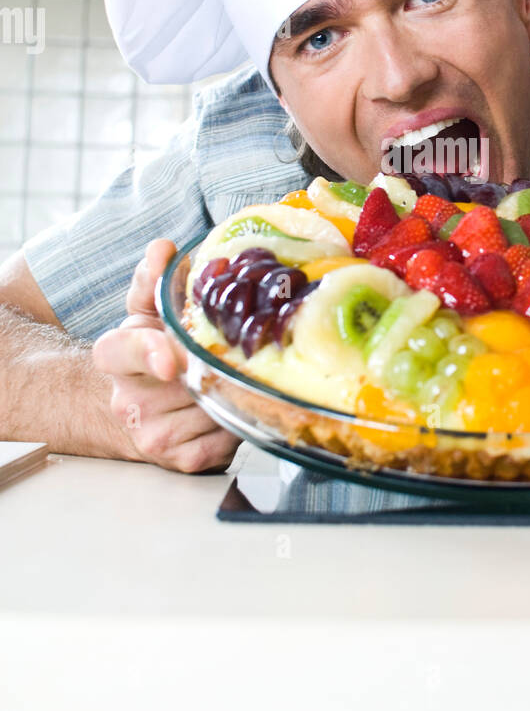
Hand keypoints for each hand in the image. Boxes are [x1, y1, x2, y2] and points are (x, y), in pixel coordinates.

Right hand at [92, 238, 239, 472]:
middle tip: (222, 354)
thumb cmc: (147, 353)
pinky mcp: (180, 461)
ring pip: (213, 408)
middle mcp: (127, 401)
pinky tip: (221, 410)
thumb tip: (162, 249)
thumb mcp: (145, 312)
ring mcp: (152, 435)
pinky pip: (224, 440)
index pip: (126, 351)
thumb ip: (153, 279)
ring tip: (219, 381)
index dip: (149, 353)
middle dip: (213, 365)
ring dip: (228, 392)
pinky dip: (233, 424)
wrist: (137, 408)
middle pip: (190, 379)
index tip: (169, 362)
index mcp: (114, 356)